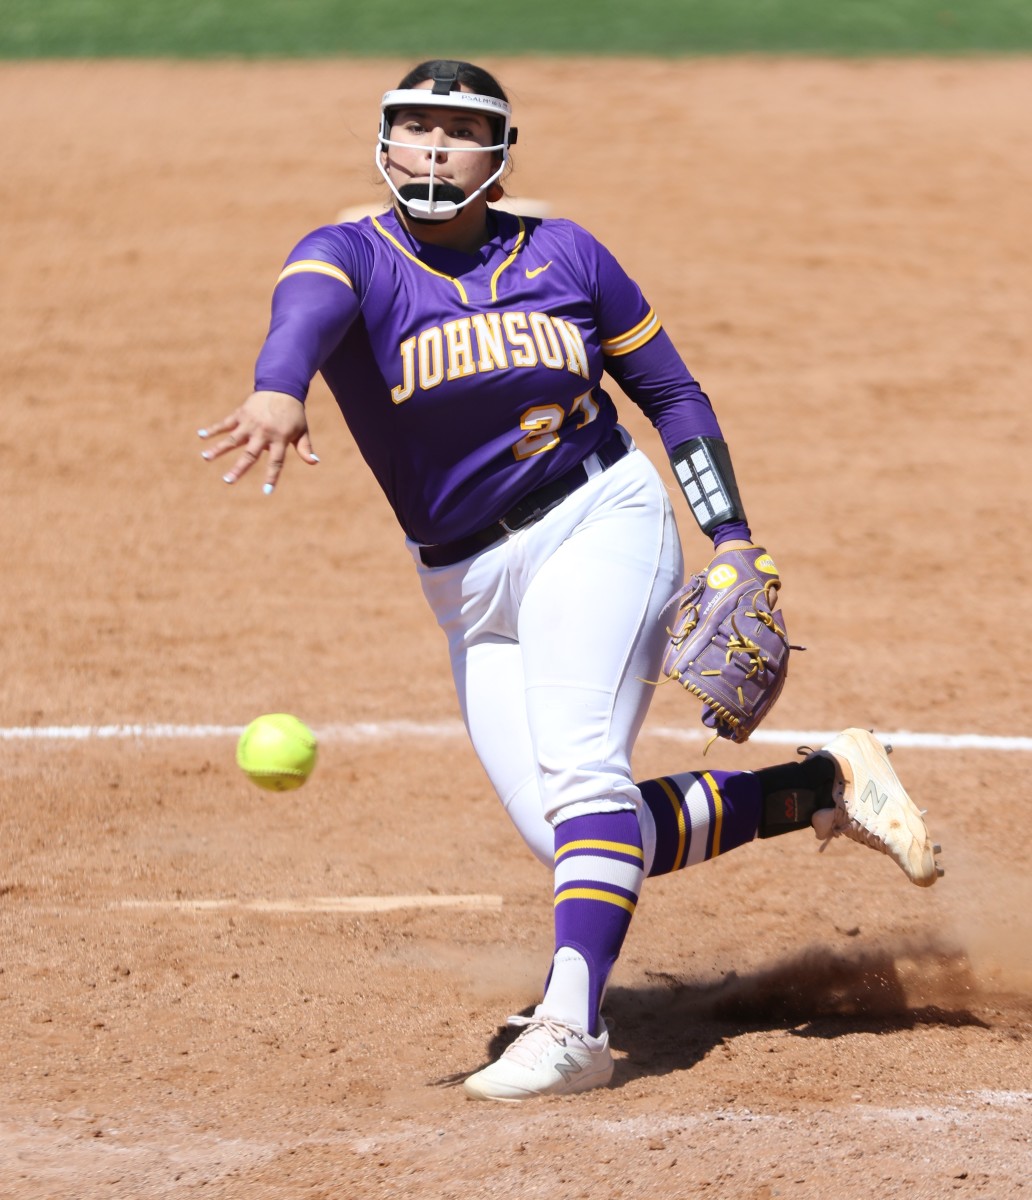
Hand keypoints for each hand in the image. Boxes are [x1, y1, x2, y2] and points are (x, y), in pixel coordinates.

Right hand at [198, 390, 318, 493]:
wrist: (282, 387)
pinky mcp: (241, 414)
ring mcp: (250, 423)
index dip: (272, 477)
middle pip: (249, 454)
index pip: (276, 462)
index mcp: (280, 439)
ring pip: (232, 438)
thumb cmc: (294, 413)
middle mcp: (263, 433)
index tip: (266, 491)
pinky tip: (200, 435)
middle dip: (238, 468)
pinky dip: (213, 429)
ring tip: (205, 457)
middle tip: (227, 481)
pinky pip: (225, 423)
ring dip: (218, 448)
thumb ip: (306, 448)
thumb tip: (315, 463)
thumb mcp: (302, 430)